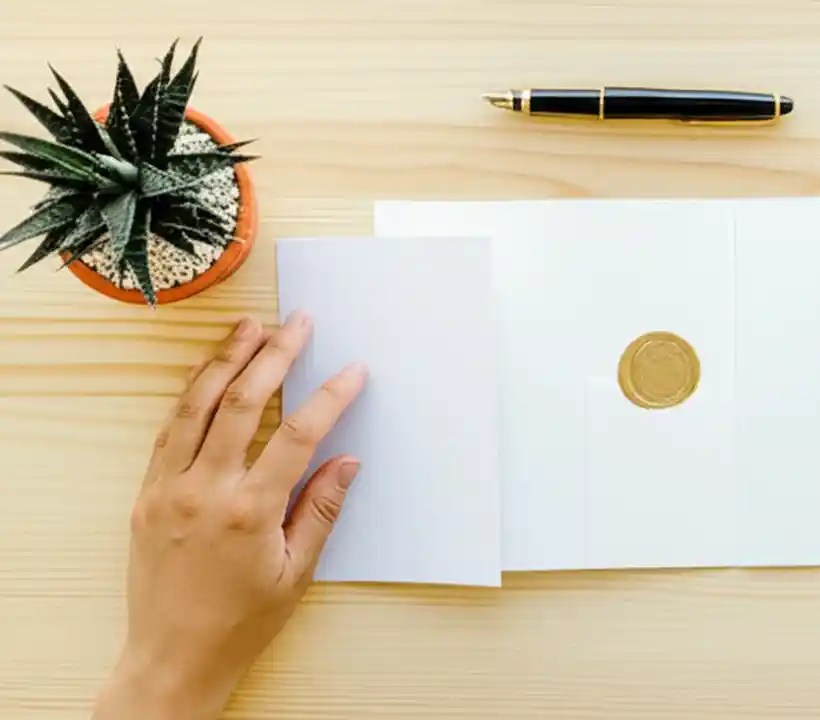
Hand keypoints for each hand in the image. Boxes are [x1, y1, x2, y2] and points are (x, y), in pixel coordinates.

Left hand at [94, 312, 366, 719]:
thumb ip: (321, 510)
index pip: (298, 435)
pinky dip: (189, 395)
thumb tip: (347, 461)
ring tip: (250, 327)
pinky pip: (168, 430)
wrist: (174, 657)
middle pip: (243, 402)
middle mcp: (205, 490)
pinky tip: (208, 373)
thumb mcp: (297, 573)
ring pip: (196, 405)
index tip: (352, 372)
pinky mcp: (147, 493)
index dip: (330, 397)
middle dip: (275, 355)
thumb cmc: (241, 622)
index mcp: (250, 512)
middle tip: (298, 323)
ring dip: (225, 360)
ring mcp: (170, 488)